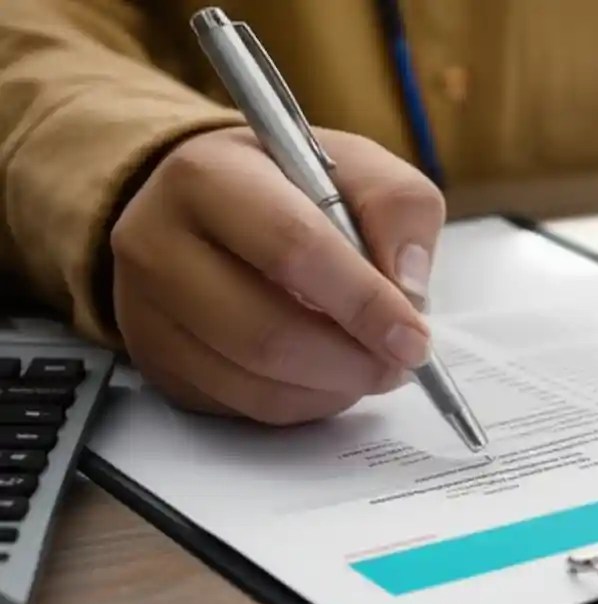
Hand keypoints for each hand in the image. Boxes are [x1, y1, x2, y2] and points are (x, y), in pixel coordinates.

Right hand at [110, 127, 443, 424]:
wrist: (206, 204)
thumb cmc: (289, 185)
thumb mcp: (354, 166)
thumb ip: (397, 207)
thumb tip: (407, 288)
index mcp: (209, 176)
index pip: (293, 249)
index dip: (363, 302)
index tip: (414, 337)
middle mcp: (157, 243)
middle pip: (266, 332)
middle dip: (352, 361)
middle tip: (400, 362)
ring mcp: (146, 311)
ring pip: (253, 380)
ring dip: (333, 389)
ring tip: (373, 366)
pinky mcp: (158, 362)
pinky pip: (242, 405)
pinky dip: (304, 404)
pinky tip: (331, 378)